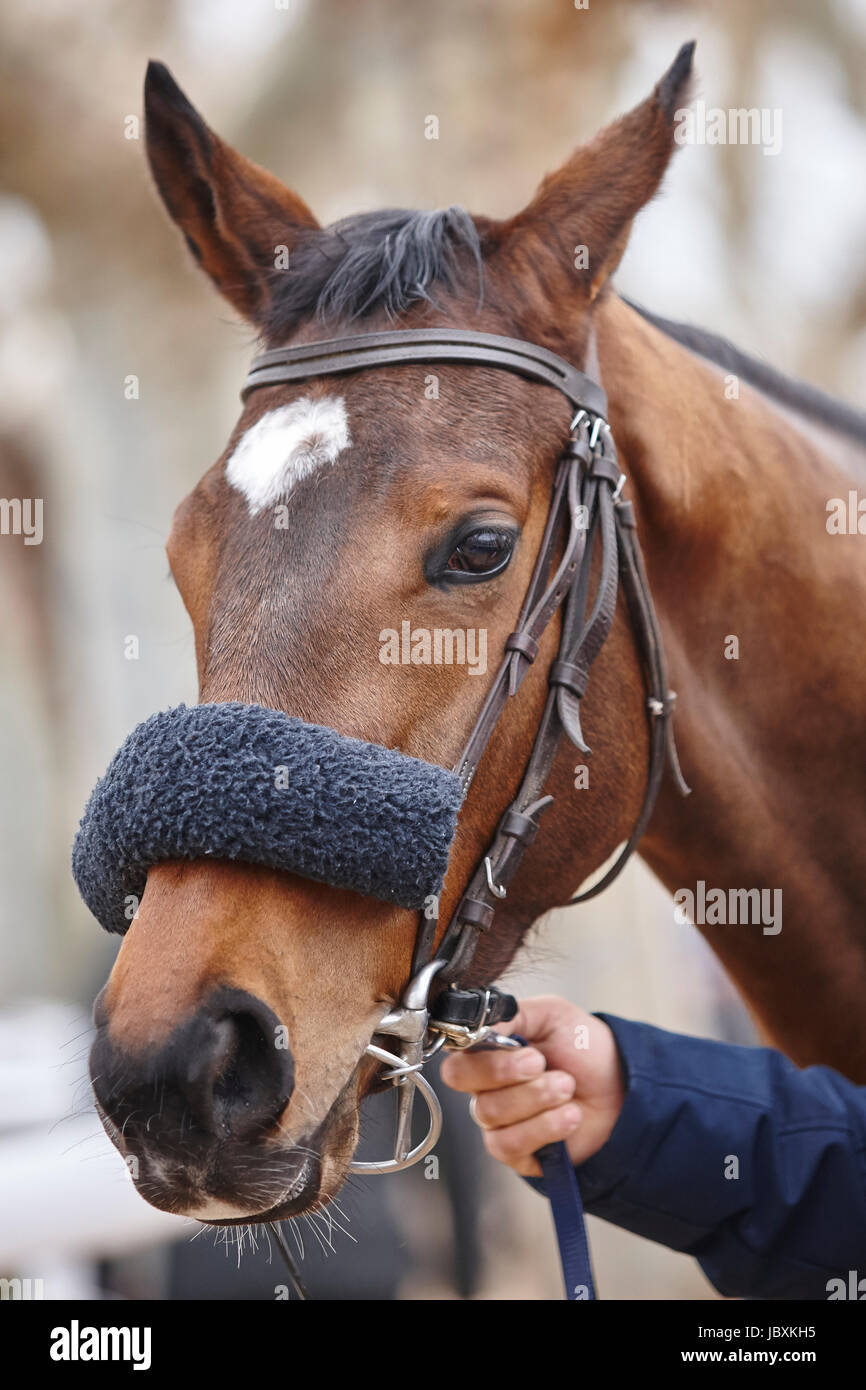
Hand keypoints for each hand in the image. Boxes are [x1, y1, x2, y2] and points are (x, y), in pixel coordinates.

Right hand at [439, 995, 625, 1176]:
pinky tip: (570, 1115)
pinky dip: (545, 1127)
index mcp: (488, 1053)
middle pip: (464, 1084)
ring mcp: (499, 1122)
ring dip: (537, 1097)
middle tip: (542, 1064)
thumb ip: (512, 1014)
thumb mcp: (552, 1015)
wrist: (620, 1087)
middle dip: (506, 1072)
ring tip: (567, 1087)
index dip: (482, 1057)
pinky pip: (510, 1143)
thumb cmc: (584, 1049)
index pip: (456, 1059)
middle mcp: (486, 1088)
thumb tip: (478, 1023)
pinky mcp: (517, 1153)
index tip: (520, 1048)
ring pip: (491, 1112)